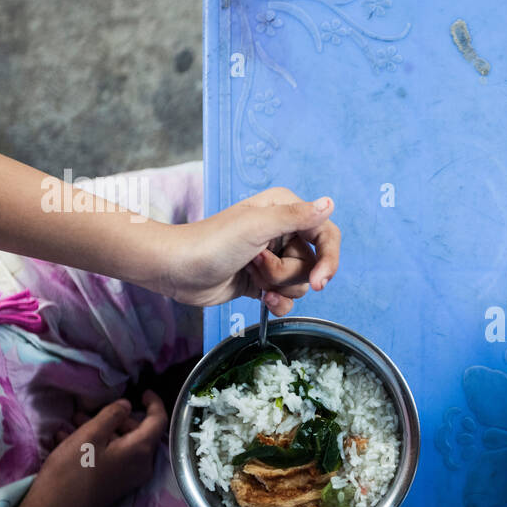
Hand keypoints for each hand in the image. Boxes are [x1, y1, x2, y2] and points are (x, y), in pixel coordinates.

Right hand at [23, 392, 167, 506]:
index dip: (154, 403)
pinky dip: (96, 445)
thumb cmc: (72, 470)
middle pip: (137, 433)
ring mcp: (129, 477)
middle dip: (114, 418)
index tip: (143, 392)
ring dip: (99, 430)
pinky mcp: (115, 485)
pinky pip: (112, 457)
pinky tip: (67, 439)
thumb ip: (112, 416)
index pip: (158, 421)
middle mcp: (142, 465)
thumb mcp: (90, 435)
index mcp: (141, 451)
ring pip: (120, 444)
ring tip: (71, 422)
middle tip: (86, 410)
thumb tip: (127, 405)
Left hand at [161, 187, 340, 315]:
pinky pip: (288, 297)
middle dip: (286, 273)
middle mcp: (282, 232)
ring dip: (277, 285)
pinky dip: (277, 302)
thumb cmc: (210, 243)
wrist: (176, 270)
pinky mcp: (264, 280)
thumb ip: (296, 216)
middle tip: (258, 265)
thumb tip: (329, 204)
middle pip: (312, 264)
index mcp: (284, 210)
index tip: (319, 281)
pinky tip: (262, 298)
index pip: (326, 234)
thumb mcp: (256, 226)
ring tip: (250, 274)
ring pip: (300, 283)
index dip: (328, 259)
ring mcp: (273, 258)